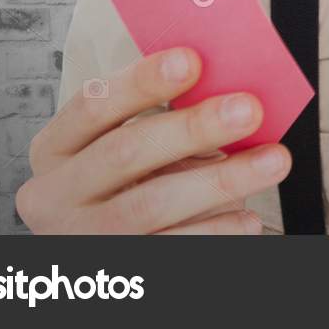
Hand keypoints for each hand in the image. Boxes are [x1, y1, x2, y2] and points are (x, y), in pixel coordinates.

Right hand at [17, 47, 289, 233]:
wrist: (88, 243)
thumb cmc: (115, 180)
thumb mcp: (116, 142)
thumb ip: (157, 115)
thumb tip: (227, 87)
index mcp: (55, 148)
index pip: (92, 105)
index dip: (141, 81)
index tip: (192, 60)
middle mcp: (58, 194)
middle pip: (125, 153)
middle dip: (193, 127)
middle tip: (249, 108)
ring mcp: (85, 237)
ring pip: (153, 205)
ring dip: (220, 180)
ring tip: (273, 160)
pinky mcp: (119, 267)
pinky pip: (170, 248)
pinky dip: (213, 231)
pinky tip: (247, 217)